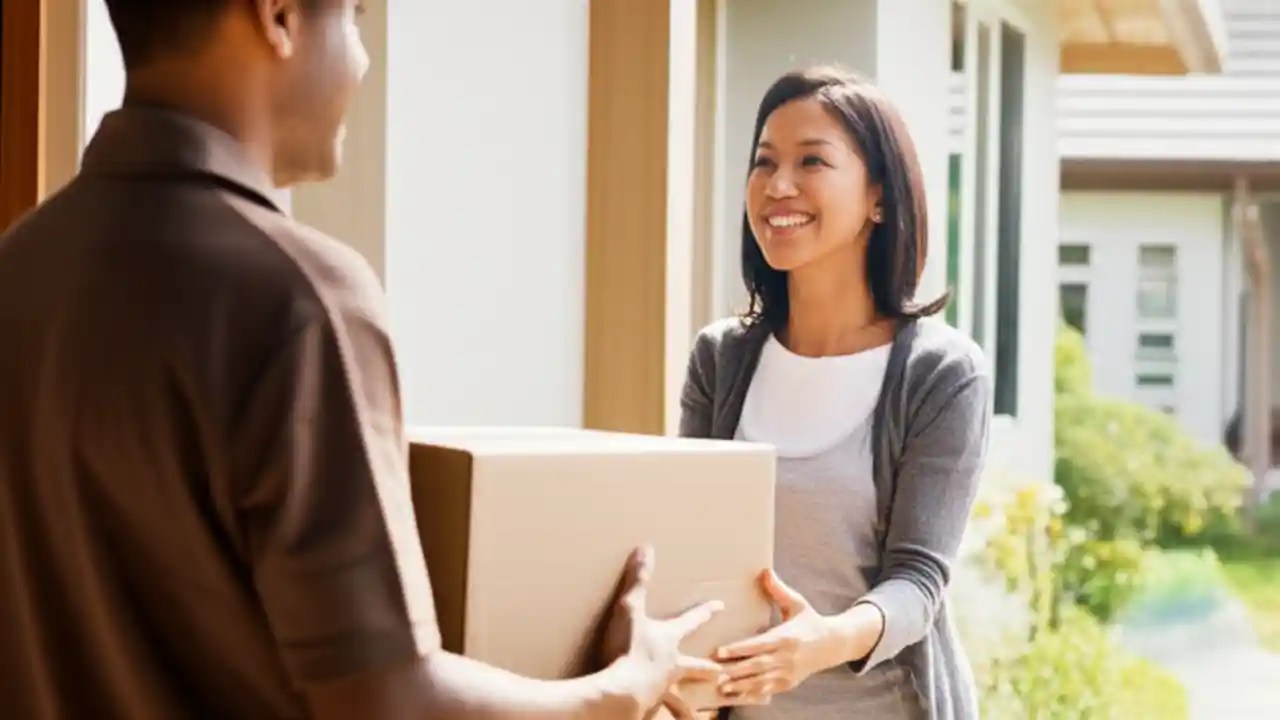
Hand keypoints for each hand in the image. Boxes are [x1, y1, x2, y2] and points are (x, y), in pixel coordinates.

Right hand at [598, 546, 724, 718]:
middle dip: (709, 667)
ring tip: (700, 712)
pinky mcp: (650, 706)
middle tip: (723, 672)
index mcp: (669, 640)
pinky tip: (658, 718)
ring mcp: (663, 689)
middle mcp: (672, 666)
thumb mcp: (630, 610)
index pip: (692, 621)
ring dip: (692, 703)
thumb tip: (646, 549)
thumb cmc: (628, 650)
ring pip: (682, 696)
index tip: (720, 606)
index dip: (705, 612)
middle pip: (696, 665)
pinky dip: (662, 716)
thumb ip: (638, 581)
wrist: (622, 693)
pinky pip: (660, 712)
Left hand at [713, 570, 843, 705]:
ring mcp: (787, 673)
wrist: (832, 645)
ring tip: (721, 686)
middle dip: (735, 670)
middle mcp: (786, 657)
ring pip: (760, 681)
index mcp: (785, 637)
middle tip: (713, 672)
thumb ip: (779, 590)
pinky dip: (752, 694)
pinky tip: (736, 695)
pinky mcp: (788, 684)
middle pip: (756, 666)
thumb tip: (765, 571)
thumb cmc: (810, 621)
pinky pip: (768, 690)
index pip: (758, 645)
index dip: (739, 649)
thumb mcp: (797, 603)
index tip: (720, 651)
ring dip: (740, 685)